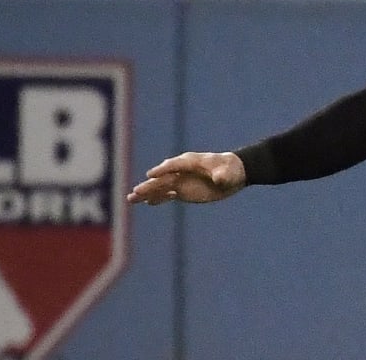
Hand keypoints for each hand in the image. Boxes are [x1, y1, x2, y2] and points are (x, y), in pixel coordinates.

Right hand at [127, 151, 245, 204]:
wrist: (233, 174)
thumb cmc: (231, 169)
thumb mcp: (228, 172)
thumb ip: (222, 175)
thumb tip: (219, 178)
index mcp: (191, 161)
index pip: (174, 165)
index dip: (163, 170)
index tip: (151, 175)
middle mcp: (182, 171)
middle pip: (162, 178)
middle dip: (149, 184)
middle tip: (135, 191)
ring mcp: (181, 181)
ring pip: (161, 187)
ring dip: (147, 193)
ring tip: (131, 199)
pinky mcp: (183, 191)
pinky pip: (167, 195)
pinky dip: (158, 198)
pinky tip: (148, 203)